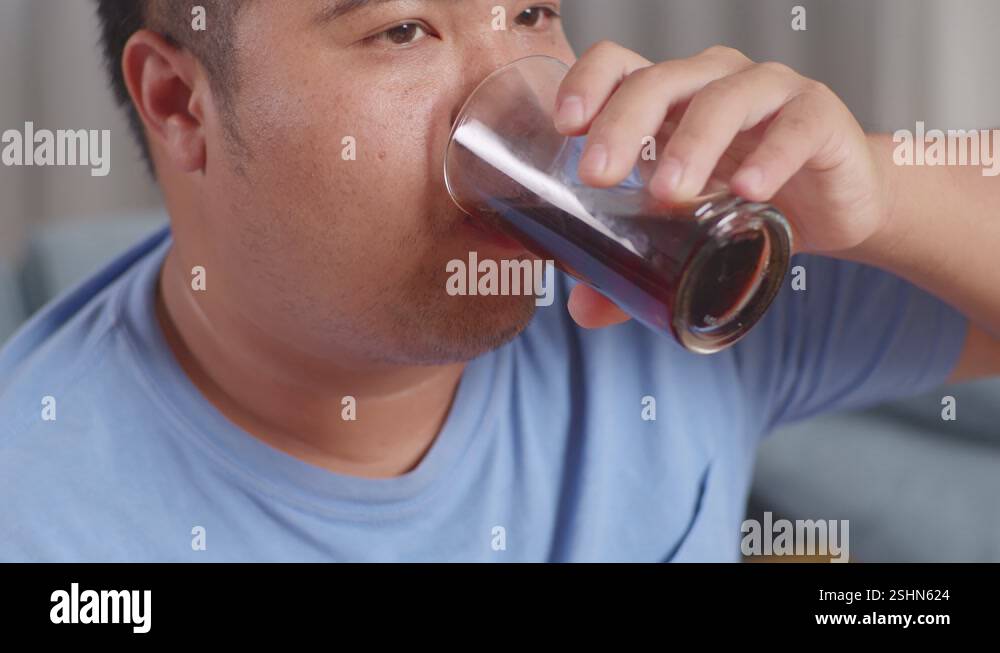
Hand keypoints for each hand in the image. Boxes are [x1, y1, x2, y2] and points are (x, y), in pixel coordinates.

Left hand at [554, 42, 889, 327]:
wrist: (835, 208)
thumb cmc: (748, 202)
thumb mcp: (686, 231)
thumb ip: (634, 264)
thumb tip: (582, 310)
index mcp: (669, 99)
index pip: (619, 66)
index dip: (588, 84)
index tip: (565, 128)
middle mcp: (713, 81)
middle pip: (659, 80)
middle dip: (622, 125)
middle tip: (599, 176)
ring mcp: (768, 92)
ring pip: (723, 99)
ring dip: (691, 144)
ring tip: (669, 193)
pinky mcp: (819, 116)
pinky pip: (795, 127)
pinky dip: (771, 157)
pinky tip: (749, 191)